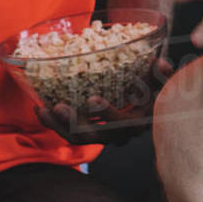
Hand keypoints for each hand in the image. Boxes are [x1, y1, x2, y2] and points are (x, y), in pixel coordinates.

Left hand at [35, 57, 172, 144]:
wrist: (151, 108)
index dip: (107, 113)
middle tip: (58, 107)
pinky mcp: (91, 131)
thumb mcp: (162, 82)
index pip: (122, 124)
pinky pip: (71, 132)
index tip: (92, 99)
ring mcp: (103, 135)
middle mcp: (119, 134)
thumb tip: (160, 63)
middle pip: (94, 136)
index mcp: (137, 122)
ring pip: (78, 138)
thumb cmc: (156, 91)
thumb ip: (161, 74)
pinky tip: (40, 109)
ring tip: (41, 111)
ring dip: (58, 126)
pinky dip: (55, 123)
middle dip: (74, 123)